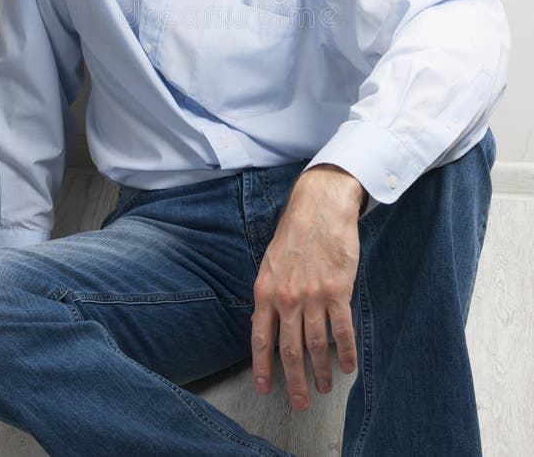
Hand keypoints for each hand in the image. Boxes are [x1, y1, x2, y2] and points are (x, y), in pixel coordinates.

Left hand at [251, 165, 363, 410]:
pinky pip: (342, 331)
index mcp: (265, 291)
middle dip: (296, 382)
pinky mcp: (337, 291)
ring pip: (316, 346)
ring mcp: (312, 296)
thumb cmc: (295, 233)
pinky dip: (346, 353)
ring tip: (326, 387)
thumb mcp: (270, 263)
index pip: (261, 339)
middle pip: (290, 351)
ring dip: (323, 372)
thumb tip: (269, 324)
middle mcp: (286, 298)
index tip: (265, 389)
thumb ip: (270, 294)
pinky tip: (348, 366)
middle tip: (301, 403)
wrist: (320, 208)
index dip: (263, 368)